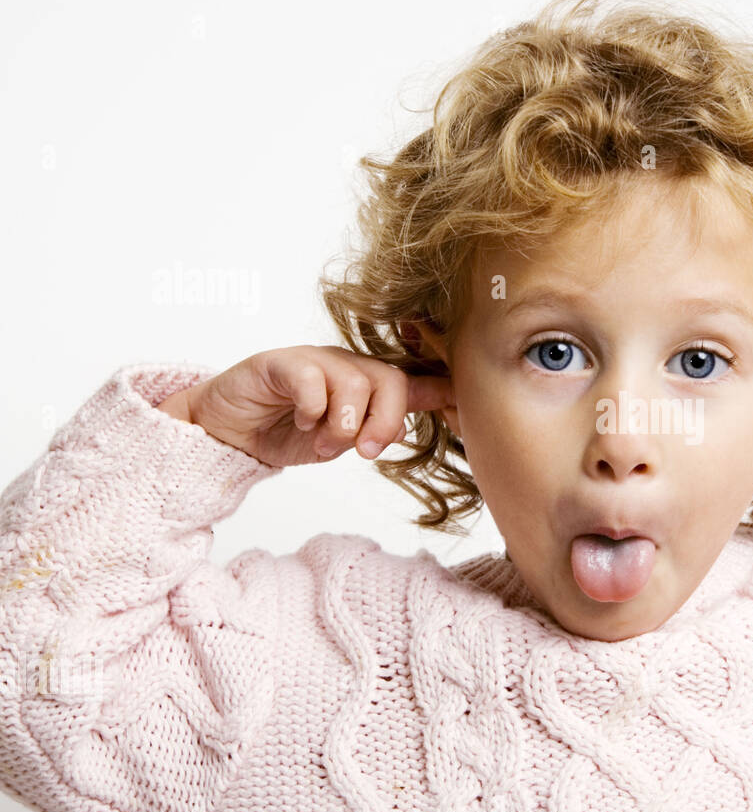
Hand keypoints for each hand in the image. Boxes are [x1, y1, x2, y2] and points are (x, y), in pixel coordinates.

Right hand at [177, 346, 454, 467]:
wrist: (227, 431)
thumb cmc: (285, 431)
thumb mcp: (338, 440)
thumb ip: (370, 431)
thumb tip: (403, 431)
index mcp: (366, 385)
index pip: (413, 382)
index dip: (443, 390)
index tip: (466, 406)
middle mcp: (346, 366)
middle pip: (391, 379)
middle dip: (386, 420)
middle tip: (366, 452)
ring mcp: (314, 359)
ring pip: (354, 382)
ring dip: (341, 425)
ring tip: (320, 444)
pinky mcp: (280, 362)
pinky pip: (311, 379)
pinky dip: (311, 409)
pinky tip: (299, 421)